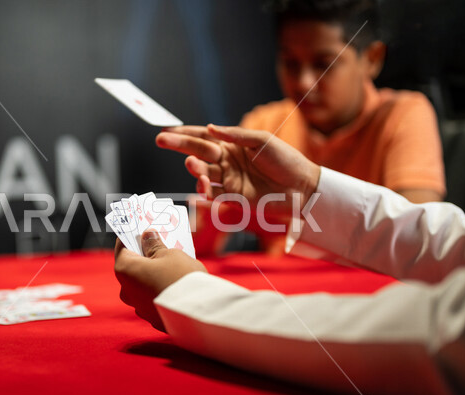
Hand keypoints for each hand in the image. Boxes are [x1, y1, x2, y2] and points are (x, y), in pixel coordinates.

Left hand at [114, 229, 207, 331]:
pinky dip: (161, 291)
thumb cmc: (181, 277)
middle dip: (144, 257)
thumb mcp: (169, 254)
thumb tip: (147, 236)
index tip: (141, 229)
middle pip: (133, 268)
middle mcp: (127, 291)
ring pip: (143, 286)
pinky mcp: (154, 320)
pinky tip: (174, 284)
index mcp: (125, 270)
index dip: (132, 237)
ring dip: (152, 275)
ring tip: (171, 265)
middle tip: (159, 244)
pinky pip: (154, 300)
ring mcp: (140, 308)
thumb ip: (155, 245)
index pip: (122, 248)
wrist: (198, 312)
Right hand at [156, 125, 320, 218]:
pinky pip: (212, 194)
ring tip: (193, 166)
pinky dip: (204, 191)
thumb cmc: (285, 159)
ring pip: (202, 174)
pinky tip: (202, 187)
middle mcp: (226, 161)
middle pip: (197, 152)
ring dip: (195, 170)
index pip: (203, 136)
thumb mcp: (262, 140)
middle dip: (179, 145)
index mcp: (232, 144)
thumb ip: (235, 135)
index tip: (167, 130)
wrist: (302, 188)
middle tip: (161, 140)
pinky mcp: (232, 197)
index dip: (185, 133)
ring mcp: (228, 179)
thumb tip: (210, 128)